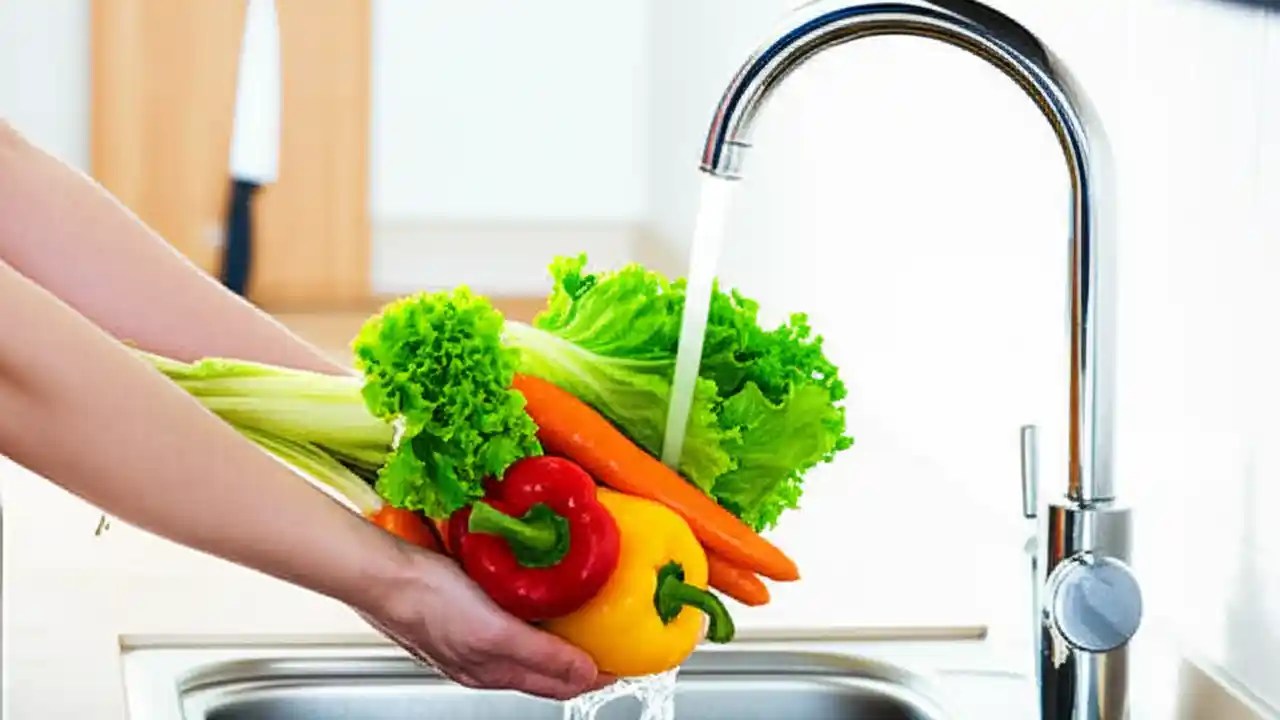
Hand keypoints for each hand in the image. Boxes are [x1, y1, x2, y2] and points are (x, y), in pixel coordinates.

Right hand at [356, 545, 609, 699]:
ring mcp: (471, 636)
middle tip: (612, 637)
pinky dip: (533, 614)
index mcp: (493, 671)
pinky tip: (537, 595)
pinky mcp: (462, 610)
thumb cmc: (427, 601)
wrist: (381, 573)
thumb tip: (586, 674)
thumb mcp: (494, 632)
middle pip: (546, 669)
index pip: (560, 685)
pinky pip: (509, 620)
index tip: (626, 662)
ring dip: (559, 636)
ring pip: (528, 645)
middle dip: (581, 659)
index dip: (596, 676)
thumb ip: (542, 655)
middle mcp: (484, 661)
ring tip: (585, 615)